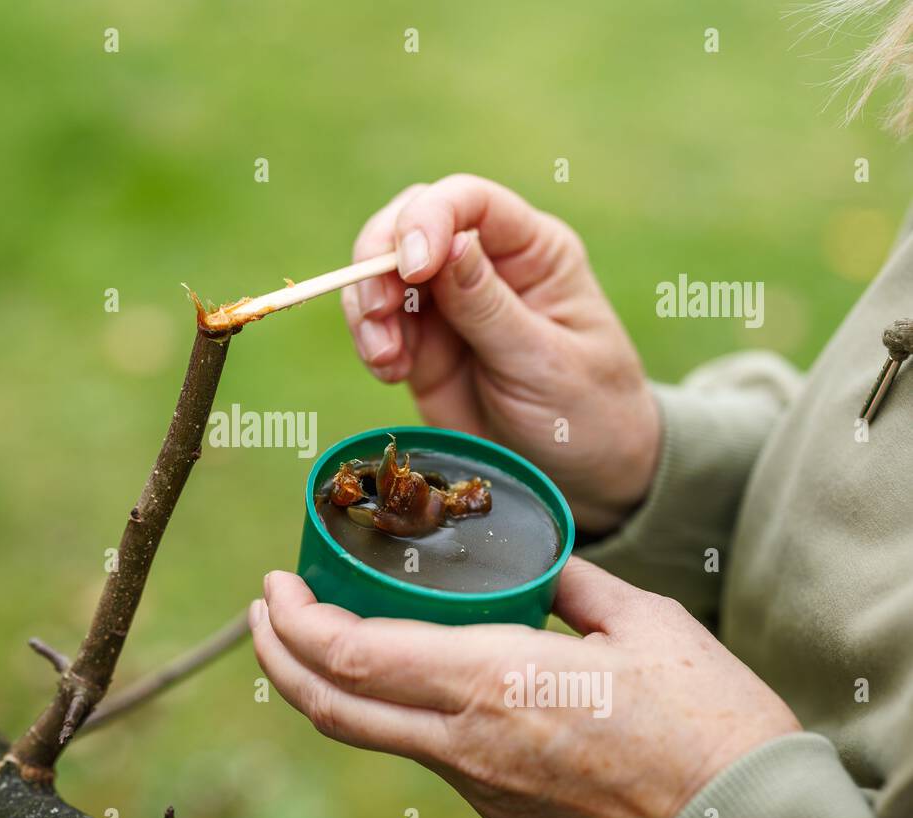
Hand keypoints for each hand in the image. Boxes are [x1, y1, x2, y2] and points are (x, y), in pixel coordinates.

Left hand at [251, 558, 800, 817]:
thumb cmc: (706, 717)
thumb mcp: (642, 621)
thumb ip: (570, 581)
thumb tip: (533, 557)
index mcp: (494, 682)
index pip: (353, 657)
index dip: (294, 621)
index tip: (275, 584)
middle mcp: (466, 741)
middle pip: (331, 707)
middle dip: (277, 656)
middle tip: (264, 610)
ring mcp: (476, 781)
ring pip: (367, 734)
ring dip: (322, 684)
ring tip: (314, 633)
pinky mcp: (495, 803)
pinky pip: (417, 751)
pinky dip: (383, 707)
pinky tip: (399, 671)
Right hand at [342, 174, 658, 533]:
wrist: (582, 477)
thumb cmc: (587, 412)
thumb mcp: (544, 362)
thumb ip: (490, 307)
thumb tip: (453, 243)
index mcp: (533, 250)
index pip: (470, 202)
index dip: (430, 219)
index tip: (413, 268)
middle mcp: (486, 264)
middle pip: (410, 223)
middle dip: (380, 261)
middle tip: (376, 314)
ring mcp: (449, 304)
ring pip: (382, 272)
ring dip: (368, 308)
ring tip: (385, 358)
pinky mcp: (423, 345)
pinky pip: (376, 323)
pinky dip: (369, 341)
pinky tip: (389, 373)